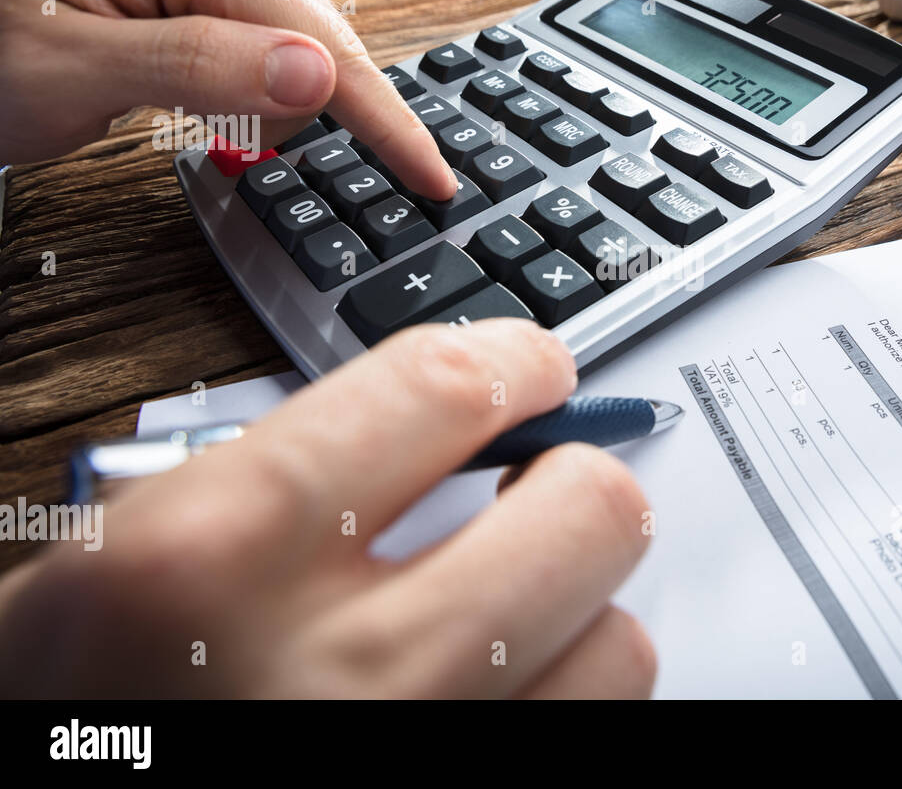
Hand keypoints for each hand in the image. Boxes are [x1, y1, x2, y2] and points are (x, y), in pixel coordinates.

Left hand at [0, 0, 456, 198]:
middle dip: (326, 110)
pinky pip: (273, 34)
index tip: (433, 177)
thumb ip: (198, 69)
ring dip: (287, 99)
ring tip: (213, 116)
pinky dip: (268, 81)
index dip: (383, 120)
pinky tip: (226, 95)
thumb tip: (316, 75)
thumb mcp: (73, 76)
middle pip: (324, 37)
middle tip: (301, 153)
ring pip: (304, 40)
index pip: (318, 41)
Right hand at [0, 320, 655, 696]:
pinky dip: (560, 695)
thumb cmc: (74, 717)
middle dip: (576, 480)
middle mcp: (340, 673)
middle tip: (541, 489)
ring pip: (619, 643)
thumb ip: (253, 478)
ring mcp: (422, 759)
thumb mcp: (100, 574)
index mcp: (213, 559)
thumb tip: (414, 423)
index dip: (514, 359)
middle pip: (587, 511)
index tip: (534, 366)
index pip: (441, 389)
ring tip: (515, 609)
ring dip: (577, 609)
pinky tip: (502, 688)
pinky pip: (591, 730)